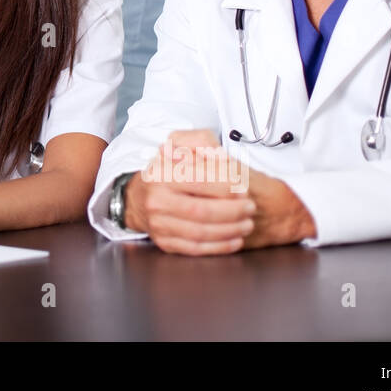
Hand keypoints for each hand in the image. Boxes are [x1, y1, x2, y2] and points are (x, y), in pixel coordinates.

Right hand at [127, 130, 315, 254]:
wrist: (140, 198)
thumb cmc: (168, 172)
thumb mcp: (181, 146)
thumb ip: (201, 142)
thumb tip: (217, 155)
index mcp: (161, 173)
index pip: (199, 180)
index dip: (226, 186)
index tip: (244, 189)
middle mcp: (157, 200)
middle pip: (200, 210)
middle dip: (232, 212)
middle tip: (250, 208)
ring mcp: (159, 224)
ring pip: (200, 233)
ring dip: (229, 231)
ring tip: (247, 224)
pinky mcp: (164, 242)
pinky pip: (195, 249)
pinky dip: (219, 247)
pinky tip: (234, 240)